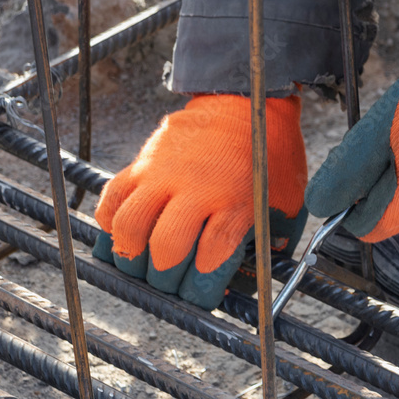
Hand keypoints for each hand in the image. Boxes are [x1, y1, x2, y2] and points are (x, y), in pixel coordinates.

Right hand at [94, 94, 307, 308]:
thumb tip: (248, 283)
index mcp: (235, 202)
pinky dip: (110, 223)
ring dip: (131, 255)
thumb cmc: (270, 155)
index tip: (202, 296)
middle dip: (165, 279)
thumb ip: (272, 242)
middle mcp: (195, 189)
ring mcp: (163, 174)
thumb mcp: (287, 200)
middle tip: (171, 282)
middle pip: (165, 250)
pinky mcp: (142, 162)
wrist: (247, 101)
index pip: (208, 262)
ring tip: (142, 263)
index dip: (201, 290)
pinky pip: (112, 198)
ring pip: (129, 226)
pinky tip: (124, 234)